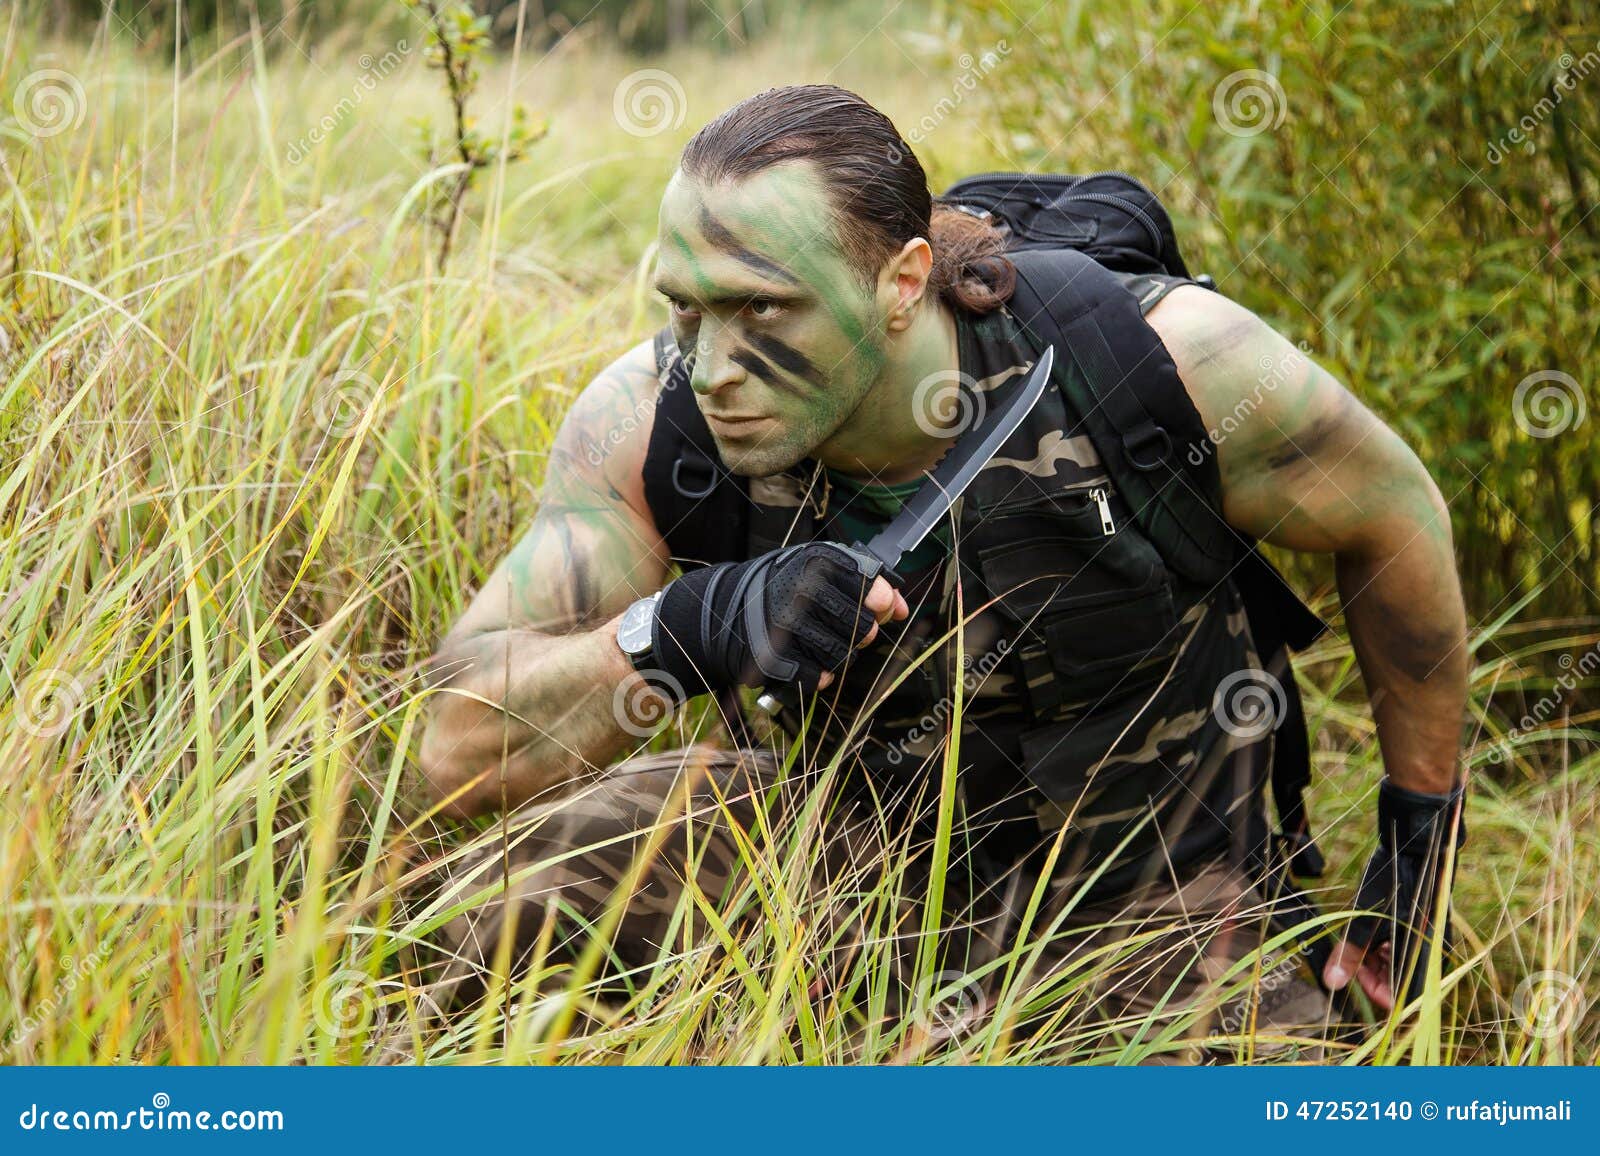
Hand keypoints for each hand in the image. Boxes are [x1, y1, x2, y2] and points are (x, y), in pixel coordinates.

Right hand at [649, 542, 909, 697]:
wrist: (725, 610)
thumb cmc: (786, 589)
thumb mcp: (823, 573)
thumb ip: (866, 584)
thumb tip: (902, 607)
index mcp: (817, 562)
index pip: (872, 588)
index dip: (880, 603)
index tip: (880, 607)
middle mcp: (802, 590)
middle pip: (862, 627)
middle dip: (860, 634)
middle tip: (847, 630)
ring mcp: (786, 624)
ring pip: (842, 655)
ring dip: (839, 656)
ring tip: (824, 644)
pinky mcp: (773, 655)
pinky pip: (815, 676)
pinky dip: (816, 675)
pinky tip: (808, 662)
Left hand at [1322, 777, 1465, 1010]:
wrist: (1415, 844)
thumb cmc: (1392, 880)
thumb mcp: (1364, 918)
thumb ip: (1350, 953)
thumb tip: (1332, 983)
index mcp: (1421, 955)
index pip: (1405, 997)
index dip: (1377, 995)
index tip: (1352, 982)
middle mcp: (1428, 952)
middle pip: (1400, 981)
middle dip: (1370, 975)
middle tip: (1345, 961)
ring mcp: (1425, 939)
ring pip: (1398, 964)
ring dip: (1374, 961)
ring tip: (1353, 944)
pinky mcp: (1420, 927)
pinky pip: (1402, 948)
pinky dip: (1382, 946)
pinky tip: (1366, 936)